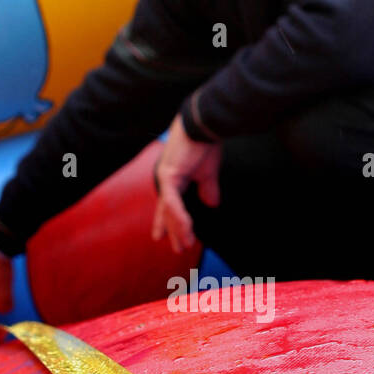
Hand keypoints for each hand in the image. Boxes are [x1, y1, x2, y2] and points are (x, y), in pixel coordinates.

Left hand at [151, 114, 221, 252]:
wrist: (205, 124)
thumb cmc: (206, 143)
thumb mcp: (208, 172)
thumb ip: (208, 188)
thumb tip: (212, 204)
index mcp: (174, 178)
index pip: (169, 204)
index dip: (167, 221)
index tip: (161, 238)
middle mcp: (166, 179)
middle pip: (167, 211)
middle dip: (173, 230)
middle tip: (179, 249)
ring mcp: (165, 178)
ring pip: (169, 210)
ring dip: (179, 229)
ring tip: (186, 244)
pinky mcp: (169, 176)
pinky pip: (172, 203)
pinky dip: (179, 217)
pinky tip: (186, 229)